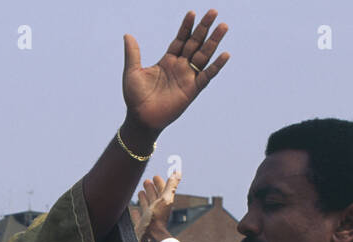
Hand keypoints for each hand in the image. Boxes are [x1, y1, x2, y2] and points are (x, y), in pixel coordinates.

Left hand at [122, 10, 228, 141]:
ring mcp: (188, 77)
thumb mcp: (132, 73)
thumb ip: (133, 54)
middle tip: (213, 12)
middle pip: (195, 43)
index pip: (180, 39)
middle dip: (204, 28)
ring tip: (223, 26)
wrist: (141, 119)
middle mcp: (180, 66)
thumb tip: (127, 35)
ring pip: (204, 55)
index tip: (192, 12)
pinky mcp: (193, 89)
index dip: (186, 27)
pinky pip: (207, 76)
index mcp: (167, 60)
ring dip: (213, 41)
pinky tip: (225, 54)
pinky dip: (216, 66)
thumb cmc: (135, 98)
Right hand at [135, 171, 179, 241]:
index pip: (162, 190)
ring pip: (146, 206)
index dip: (160, 183)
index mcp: (163, 203)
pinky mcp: (140, 226)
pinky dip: (135, 212)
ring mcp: (148, 218)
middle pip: (154, 197)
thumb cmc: (157, 219)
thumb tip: (178, 172)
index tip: (155, 176)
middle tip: (146, 181)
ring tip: (140, 192)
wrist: (150, 238)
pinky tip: (132, 209)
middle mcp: (156, 210)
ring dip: (144, 198)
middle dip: (151, 189)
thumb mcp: (165, 199)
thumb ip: (171, 186)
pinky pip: (137, 217)